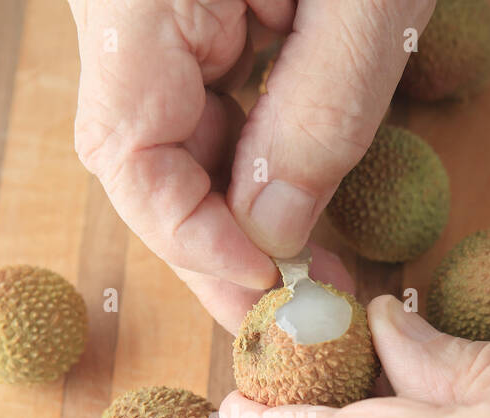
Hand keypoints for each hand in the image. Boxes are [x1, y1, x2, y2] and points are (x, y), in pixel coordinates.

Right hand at [68, 0, 434, 329]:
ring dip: (238, 215)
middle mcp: (121, 10)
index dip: (191, 236)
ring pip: (170, 142)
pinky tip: (294, 208)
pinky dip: (248, 164)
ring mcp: (146, 14)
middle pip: (142, 161)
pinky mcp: (181, 11)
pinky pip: (198, 106)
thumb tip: (272, 236)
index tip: (267, 281)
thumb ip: (318, 117)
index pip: (125, 150)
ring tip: (308, 276)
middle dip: (218, 247)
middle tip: (289, 314)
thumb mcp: (368, 3)